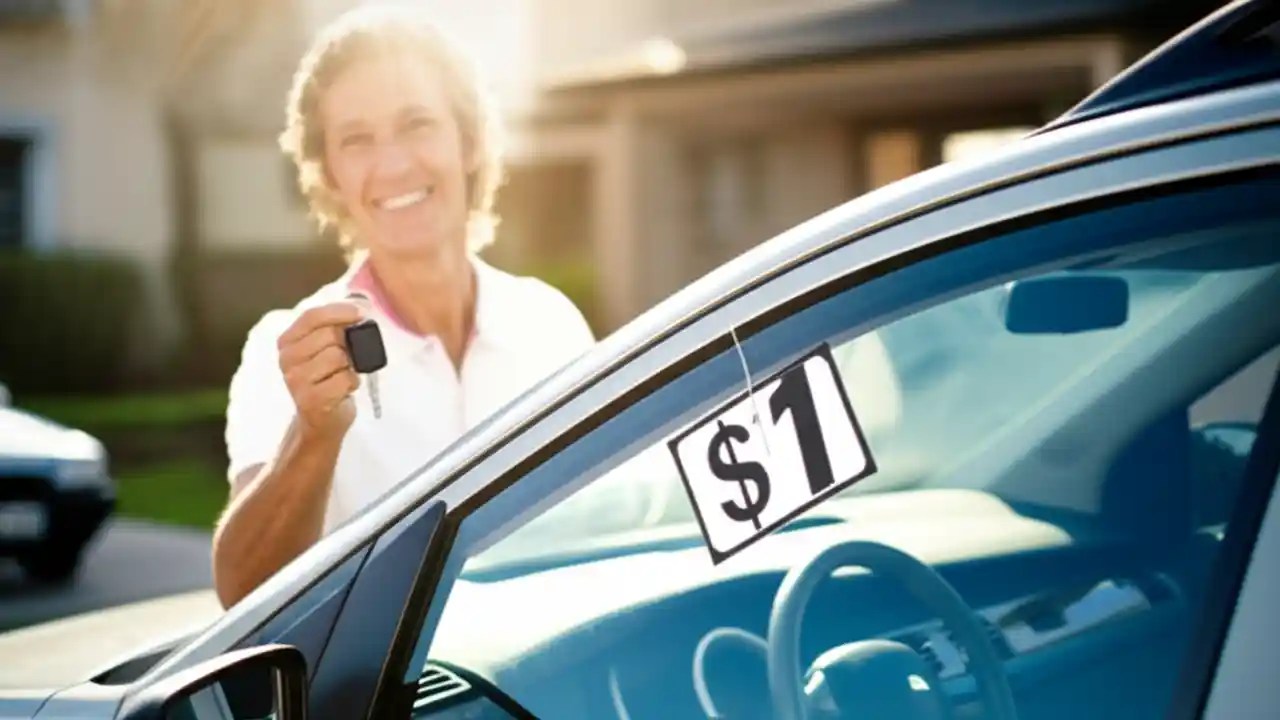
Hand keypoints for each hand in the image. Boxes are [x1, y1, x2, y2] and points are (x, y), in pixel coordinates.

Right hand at [277, 302, 363, 437]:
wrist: (321, 422)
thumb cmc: (326, 380)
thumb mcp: (323, 349)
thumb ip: (334, 327)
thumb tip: (362, 306)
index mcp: (287, 342)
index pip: (312, 316)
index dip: (339, 311)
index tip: (361, 313)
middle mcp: (287, 360)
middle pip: (330, 335)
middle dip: (348, 344)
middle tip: (348, 357)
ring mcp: (297, 381)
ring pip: (339, 356)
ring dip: (350, 366)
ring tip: (342, 375)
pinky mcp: (312, 399)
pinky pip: (345, 378)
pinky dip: (352, 383)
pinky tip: (343, 389)